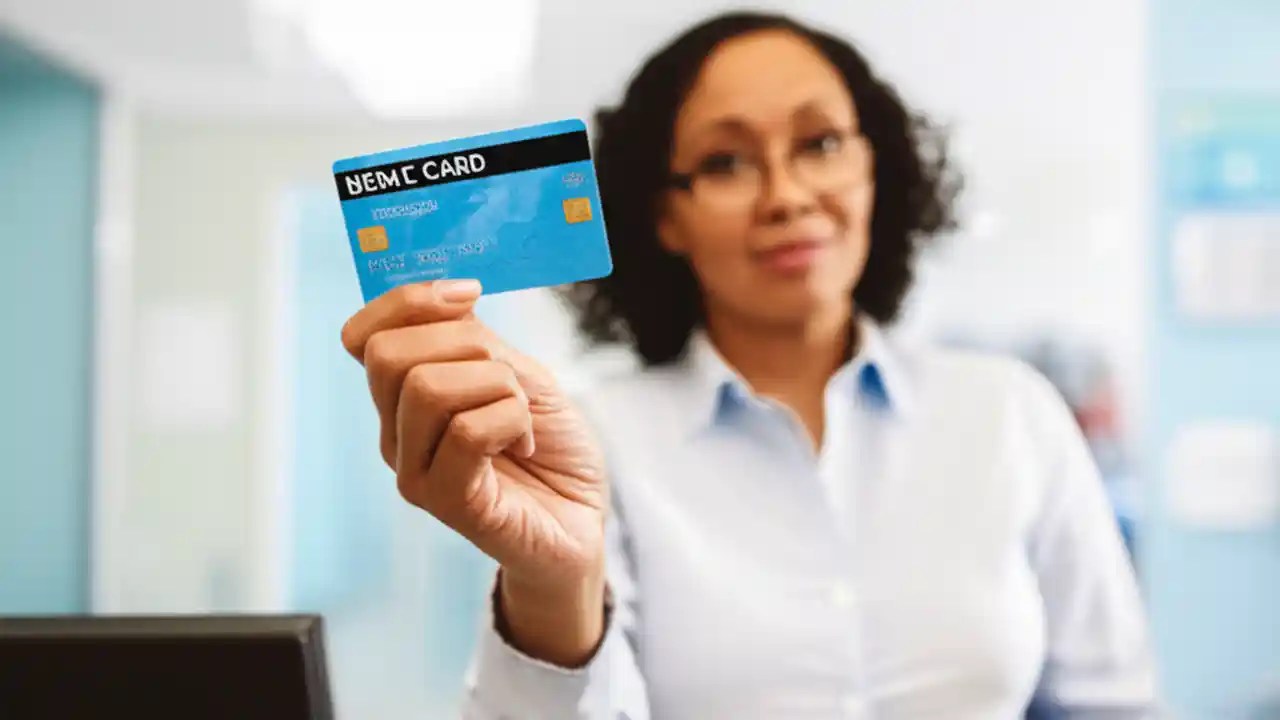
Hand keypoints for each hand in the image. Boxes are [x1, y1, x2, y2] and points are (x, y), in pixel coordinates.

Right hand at [341, 280, 607, 664]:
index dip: (410, 301)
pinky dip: (513, 422)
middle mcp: (396, 435)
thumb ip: (477, 339)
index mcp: (403, 398)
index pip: (365, 336)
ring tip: (520, 418)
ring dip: (497, 386)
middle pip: (390, 354)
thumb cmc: (551, 449)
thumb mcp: (519, 375)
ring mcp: (415, 471)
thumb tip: (452, 293)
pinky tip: (523, 444)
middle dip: (465, 345)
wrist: (581, 520)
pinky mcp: (446, 502)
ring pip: (427, 387)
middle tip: (507, 380)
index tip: (469, 295)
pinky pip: (467, 431)